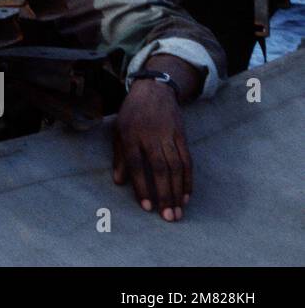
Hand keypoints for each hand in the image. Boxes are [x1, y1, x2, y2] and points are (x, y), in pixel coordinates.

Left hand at [112, 70, 194, 221]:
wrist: (154, 90)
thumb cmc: (132, 114)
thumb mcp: (118, 130)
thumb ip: (120, 157)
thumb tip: (119, 182)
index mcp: (130, 135)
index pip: (136, 164)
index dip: (141, 186)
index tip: (147, 207)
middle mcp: (150, 136)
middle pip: (160, 168)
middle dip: (164, 194)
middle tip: (168, 217)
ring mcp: (168, 135)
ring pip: (176, 167)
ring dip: (178, 191)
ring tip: (178, 211)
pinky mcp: (182, 136)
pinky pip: (187, 160)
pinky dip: (188, 179)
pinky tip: (187, 194)